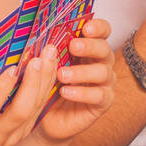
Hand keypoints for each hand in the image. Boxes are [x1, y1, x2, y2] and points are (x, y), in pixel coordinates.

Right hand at [0, 45, 59, 145]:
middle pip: (20, 112)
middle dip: (32, 83)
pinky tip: (50, 70)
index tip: (12, 68)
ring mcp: (11, 138)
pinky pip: (37, 110)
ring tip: (49, 56)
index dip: (1, 88)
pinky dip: (45, 89)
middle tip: (38, 59)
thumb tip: (5, 61)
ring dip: (44, 82)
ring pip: (34, 110)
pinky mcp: (23, 134)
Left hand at [34, 18, 115, 141]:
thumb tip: (40, 34)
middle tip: (73, 46)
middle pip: (104, 49)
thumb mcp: (47, 65)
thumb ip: (49, 50)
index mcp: (89, 48)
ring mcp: (105, 83)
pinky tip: (66, 92)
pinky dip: (82, 93)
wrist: (47, 117)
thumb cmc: (48, 85)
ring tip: (61, 75)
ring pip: (103, 72)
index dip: (98, 27)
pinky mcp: (103, 102)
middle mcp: (101, 63)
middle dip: (89, 46)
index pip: (102, 31)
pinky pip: (99, 95)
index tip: (86, 28)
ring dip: (81, 72)